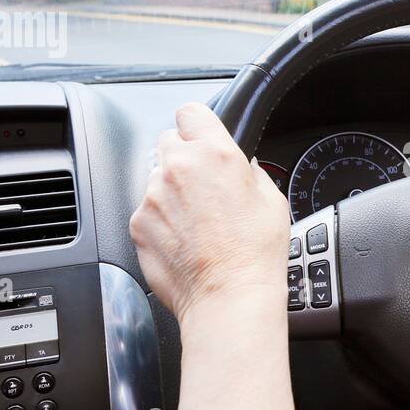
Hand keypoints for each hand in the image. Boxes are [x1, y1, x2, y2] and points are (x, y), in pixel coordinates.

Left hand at [130, 102, 289, 322]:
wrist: (228, 296)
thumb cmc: (254, 253)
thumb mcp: (271, 199)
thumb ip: (249, 171)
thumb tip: (240, 167)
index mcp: (215, 154)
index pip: (191, 112)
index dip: (197, 126)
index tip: (200, 137)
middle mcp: (179, 167)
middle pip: (169, 142)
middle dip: (184, 159)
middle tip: (203, 187)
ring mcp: (153, 195)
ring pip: (157, 179)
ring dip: (171, 192)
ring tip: (196, 223)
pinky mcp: (138, 223)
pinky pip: (147, 211)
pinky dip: (161, 221)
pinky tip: (184, 241)